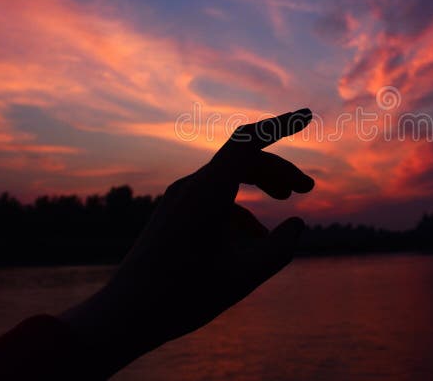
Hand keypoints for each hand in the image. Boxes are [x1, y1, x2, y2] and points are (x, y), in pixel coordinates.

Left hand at [60, 108, 314, 375]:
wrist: (124, 316)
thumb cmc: (183, 296)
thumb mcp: (245, 275)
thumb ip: (281, 248)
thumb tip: (298, 225)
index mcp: (208, 191)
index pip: (249, 140)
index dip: (280, 125)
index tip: (307, 116)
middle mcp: (191, 187)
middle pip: (243, 159)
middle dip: (278, 170)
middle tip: (307, 188)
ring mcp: (179, 199)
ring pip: (228, 177)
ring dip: (259, 185)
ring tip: (287, 204)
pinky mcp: (172, 214)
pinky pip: (213, 198)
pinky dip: (239, 209)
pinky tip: (252, 240)